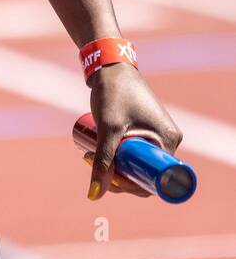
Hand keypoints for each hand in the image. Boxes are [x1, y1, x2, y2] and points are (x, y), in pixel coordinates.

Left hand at [86, 62, 182, 199]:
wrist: (109, 63)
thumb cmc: (114, 91)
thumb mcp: (108, 128)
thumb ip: (103, 161)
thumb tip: (94, 195)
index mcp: (169, 141)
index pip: (154, 179)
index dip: (131, 186)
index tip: (106, 179)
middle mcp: (168, 139)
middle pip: (145, 172)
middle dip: (118, 175)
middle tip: (91, 164)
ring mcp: (157, 133)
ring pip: (136, 162)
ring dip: (114, 166)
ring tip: (88, 157)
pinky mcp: (145, 128)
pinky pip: (134, 151)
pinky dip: (117, 156)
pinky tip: (96, 155)